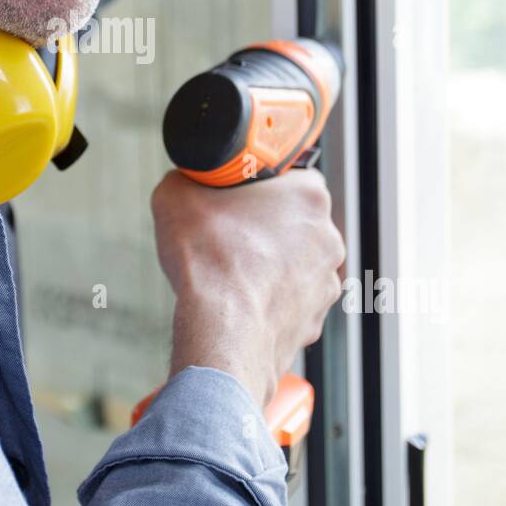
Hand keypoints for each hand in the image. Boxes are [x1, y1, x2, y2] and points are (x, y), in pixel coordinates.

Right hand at [150, 167, 345, 408]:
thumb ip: (186, 180)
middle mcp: (327, 237)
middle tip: (230, 234)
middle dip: (267, 228)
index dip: (260, 186)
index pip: (292, 177)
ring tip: (232, 272)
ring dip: (271, 266)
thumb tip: (183, 183)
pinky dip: (271, 302)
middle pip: (295, 223)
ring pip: (296, 265)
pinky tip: (241, 301)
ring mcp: (325, 282)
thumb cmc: (210, 259)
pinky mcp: (314, 319)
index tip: (236, 196)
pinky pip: (291, 303)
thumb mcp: (177, 194)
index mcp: (308, 196)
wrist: (222, 328)